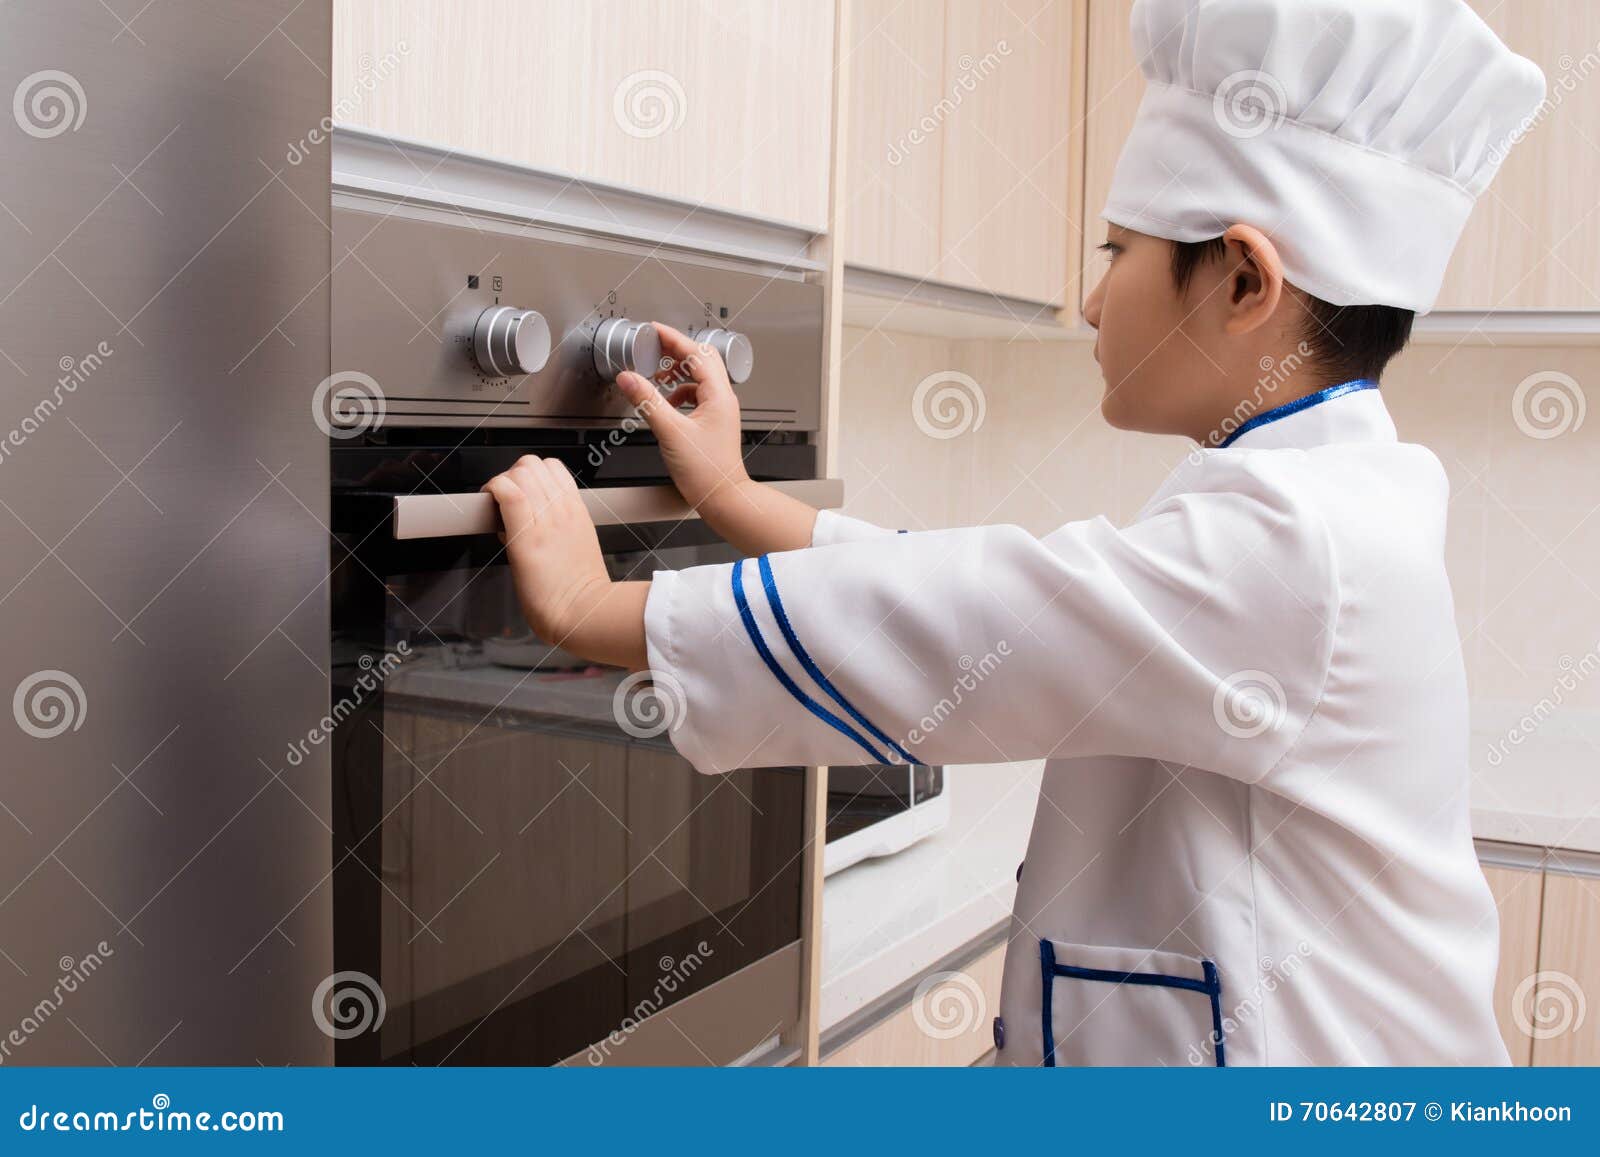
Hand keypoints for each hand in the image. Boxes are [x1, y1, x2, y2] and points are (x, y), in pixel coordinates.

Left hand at [482, 456, 610, 646]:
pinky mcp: (527, 535)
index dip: (532, 475)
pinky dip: (494, 491)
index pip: (553, 467)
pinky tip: (491, 506)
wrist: (584, 612)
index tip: (523, 493)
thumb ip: (561, 530)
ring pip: (519, 472)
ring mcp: (546, 520)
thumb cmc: (580, 591)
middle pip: (532, 463)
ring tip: (498, 507)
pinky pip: (508, 493)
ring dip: (502, 483)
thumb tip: (535, 524)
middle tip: (506, 501)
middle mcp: (562, 509)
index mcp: (576, 511)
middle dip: (513, 476)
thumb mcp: (580, 547)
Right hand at [615, 323, 750, 517]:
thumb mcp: (670, 432)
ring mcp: (720, 411)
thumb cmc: (707, 471)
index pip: (696, 353)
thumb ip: (647, 401)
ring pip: (699, 379)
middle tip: (654, 347)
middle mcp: (723, 399)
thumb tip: (628, 378)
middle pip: (701, 361)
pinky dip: (680, 393)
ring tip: (657, 377)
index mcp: (718, 395)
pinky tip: (667, 404)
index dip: (673, 338)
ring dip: (678, 373)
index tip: (654, 330)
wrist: (723, 498)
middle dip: (677, 352)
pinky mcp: (714, 423)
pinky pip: (697, 396)